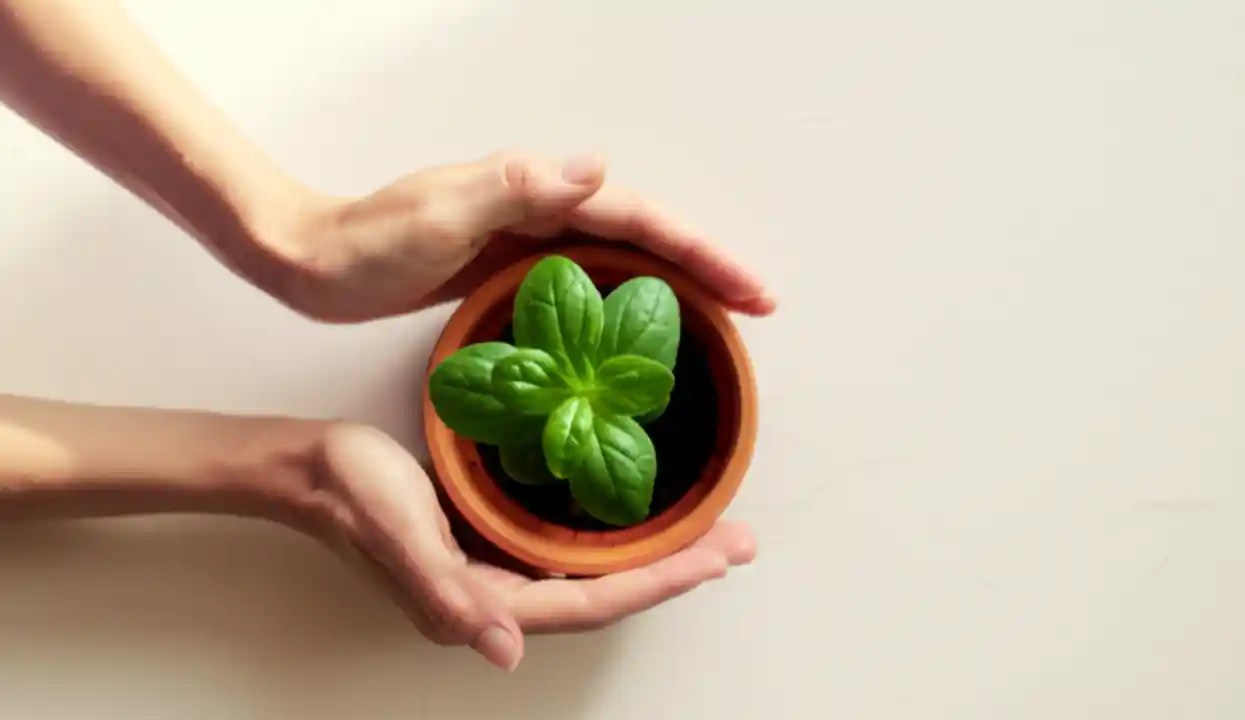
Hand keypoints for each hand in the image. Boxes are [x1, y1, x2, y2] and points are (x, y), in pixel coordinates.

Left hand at [273, 152, 776, 321]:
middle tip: (756, 309)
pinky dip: (624, 302)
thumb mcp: (438, 214)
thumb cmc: (366, 244)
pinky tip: (638, 330)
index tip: (749, 288)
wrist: (312, 261)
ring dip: (673, 285)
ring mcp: (526, 237)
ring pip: (621, 259)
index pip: (638, 218)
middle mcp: (540, 206)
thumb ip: (515, 188)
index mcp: (535, 191)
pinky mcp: (509, 266)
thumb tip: (597, 168)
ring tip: (720, 321)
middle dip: (705, 266)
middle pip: (643, 235)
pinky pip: (587, 282)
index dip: (699, 251)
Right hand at [296, 423, 755, 670]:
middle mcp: (496, 598)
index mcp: (480, 606)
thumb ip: (448, 593)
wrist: (307, 466)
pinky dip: (612, 534)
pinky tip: (637, 515)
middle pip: (605, 592)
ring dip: (653, 553)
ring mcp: (493, 570)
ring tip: (710, 532)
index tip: (719, 554)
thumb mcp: (397, 534)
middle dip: (676, 570)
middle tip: (741, 541)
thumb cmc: (350, 490)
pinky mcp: (488, 539)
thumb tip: (504, 653)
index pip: (592, 602)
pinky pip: (566, 546)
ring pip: (592, 570)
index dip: (660, 581)